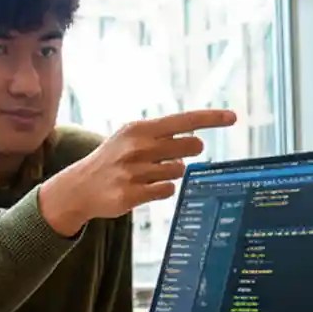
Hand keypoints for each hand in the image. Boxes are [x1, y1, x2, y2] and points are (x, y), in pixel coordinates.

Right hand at [39, 109, 236, 235]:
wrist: (79, 186)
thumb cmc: (112, 159)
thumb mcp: (130, 137)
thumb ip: (160, 135)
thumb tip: (195, 138)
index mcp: (139, 129)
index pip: (183, 121)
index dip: (210, 119)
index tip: (232, 117)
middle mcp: (138, 147)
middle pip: (189, 147)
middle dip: (189, 152)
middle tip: (173, 155)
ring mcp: (135, 171)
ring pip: (179, 171)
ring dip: (170, 173)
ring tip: (148, 173)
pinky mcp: (132, 194)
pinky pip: (167, 190)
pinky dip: (162, 189)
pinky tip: (145, 187)